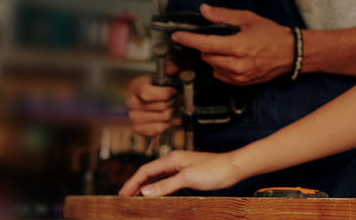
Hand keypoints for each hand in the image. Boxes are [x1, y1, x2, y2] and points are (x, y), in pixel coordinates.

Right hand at [117, 150, 244, 196]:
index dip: (133, 182)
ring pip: (157, 176)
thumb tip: (146, 192)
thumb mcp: (188, 178)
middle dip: (135, 184)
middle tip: (124, 196)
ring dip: (145, 186)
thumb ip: (166, 185)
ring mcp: (181, 166)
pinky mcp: (187, 173)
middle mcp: (174, 160)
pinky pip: (166, 179)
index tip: (123, 193)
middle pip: (149, 172)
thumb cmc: (214, 170)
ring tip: (135, 196)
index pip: (146, 170)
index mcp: (172, 159)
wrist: (233, 167)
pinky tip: (156, 193)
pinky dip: (158, 186)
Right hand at [124, 71, 177, 137]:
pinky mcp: (138, 129)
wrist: (145, 100)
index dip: (164, 93)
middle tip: (174, 98)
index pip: (146, 93)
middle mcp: (131, 103)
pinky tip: (164, 117)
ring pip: (163, 117)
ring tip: (170, 106)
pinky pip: (159, 129)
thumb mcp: (161, 74)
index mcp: (134, 87)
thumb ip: (169, 68)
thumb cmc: (154, 87)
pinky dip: (166, 123)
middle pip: (159, 107)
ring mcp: (133, 117)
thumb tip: (173, 69)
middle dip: (172, 101)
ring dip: (171, 112)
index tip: (173, 90)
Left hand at [171, 4, 293, 85]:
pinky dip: (220, 66)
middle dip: (205, 46)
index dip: (188, 39)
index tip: (177, 36)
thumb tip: (204, 10)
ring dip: (212, 56)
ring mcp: (239, 76)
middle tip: (215, 37)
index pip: (205, 44)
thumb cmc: (271, 34)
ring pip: (212, 66)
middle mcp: (237, 64)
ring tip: (227, 47)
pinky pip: (220, 75)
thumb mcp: (248, 19)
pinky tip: (230, 58)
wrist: (291, 53)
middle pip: (206, 56)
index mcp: (238, 47)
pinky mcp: (242, 83)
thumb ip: (223, 16)